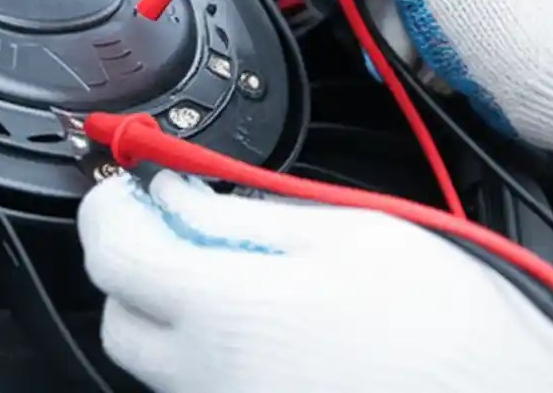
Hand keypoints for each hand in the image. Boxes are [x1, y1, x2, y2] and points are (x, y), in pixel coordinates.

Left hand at [79, 171, 552, 391]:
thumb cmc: (446, 318)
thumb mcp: (342, 230)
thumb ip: (240, 215)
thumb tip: (176, 198)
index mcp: (227, 314)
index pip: (113, 256)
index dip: (106, 206)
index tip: (125, 180)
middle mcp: (211, 379)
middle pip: (121, 315)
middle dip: (133, 258)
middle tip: (177, 216)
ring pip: (157, 358)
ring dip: (170, 304)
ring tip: (233, 265)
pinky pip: (199, 387)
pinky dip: (205, 346)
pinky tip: (261, 318)